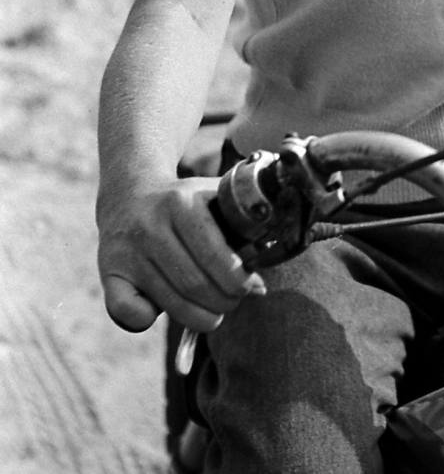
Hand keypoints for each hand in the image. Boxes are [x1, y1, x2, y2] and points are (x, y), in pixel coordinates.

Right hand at [97, 177, 265, 333]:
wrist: (131, 193)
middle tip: (234, 302)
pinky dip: (148, 320)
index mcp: (181, 202)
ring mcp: (126, 251)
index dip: (238, 280)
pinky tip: (165, 312)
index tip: (252, 288)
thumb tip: (263, 279)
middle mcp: (149, 226)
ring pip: (168, 302)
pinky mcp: (108, 271)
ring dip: (198, 318)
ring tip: (214, 315)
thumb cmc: (187, 202)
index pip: (215, 254)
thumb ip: (243, 223)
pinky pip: (126, 312)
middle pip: (194, 283)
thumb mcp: (215, 196)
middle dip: (223, 302)